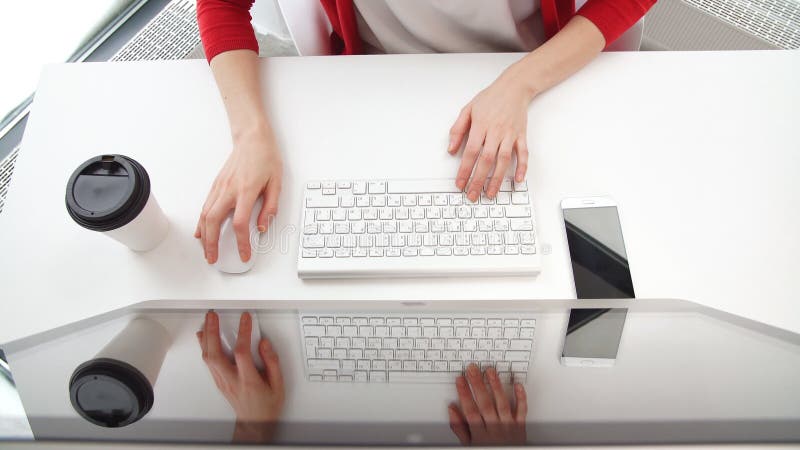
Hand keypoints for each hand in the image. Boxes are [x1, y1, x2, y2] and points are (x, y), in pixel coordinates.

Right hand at [195, 126, 281, 263]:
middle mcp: (229, 191)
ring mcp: (220, 188)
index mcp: (246, 192)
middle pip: (214, 223)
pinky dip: (200, 222)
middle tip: (213, 259)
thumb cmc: (266, 158)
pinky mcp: (216, 185)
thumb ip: (270, 207)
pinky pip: (205, 207)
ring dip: (203, 236)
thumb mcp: (276, 183)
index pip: (240, 224)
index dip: (242, 243)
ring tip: (206, 250)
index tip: (244, 255)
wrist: (252, 138)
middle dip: (212, 244)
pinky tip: (200, 231)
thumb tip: (262, 227)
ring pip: (205, 216)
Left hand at [197, 312, 284, 424]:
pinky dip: (205, 347)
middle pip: (215, 354)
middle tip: (213, 316)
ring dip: (206, 338)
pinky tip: (204, 338)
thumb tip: (264, 344)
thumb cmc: (267, 405)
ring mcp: (222, 382)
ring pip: (208, 358)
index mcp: (248, 381)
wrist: (255, 422)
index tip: (245, 319)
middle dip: (213, 332)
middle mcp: (231, 381)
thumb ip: (272, 362)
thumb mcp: (278, 384)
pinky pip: (208, 362)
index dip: (243, 333)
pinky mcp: (219, 381)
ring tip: (207, 322)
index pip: (241, 353)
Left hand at [448, 64, 533, 202]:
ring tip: (490, 194)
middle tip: (472, 195)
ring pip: (504, 160)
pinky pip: (523, 153)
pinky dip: (522, 167)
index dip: (464, 170)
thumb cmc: (491, 98)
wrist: (514, 87)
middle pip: (486, 160)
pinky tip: (518, 180)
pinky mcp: (522, 135)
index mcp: (481, 125)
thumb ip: (457, 129)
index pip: (471, 152)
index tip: (459, 183)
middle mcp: (496, 131)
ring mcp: (510, 134)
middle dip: (478, 180)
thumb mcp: (468, 109)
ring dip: (497, 180)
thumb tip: (450, 149)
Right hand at [448, 364, 527, 445]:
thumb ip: (460, 428)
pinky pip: (522, 410)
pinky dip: (521, 397)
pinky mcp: (520, 426)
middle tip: (472, 369)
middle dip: (477, 385)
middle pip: (484, 404)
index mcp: (480, 433)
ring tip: (490, 371)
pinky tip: (518, 385)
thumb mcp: (469, 444)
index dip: (464, 394)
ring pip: (502, 403)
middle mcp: (494, 428)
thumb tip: (452, 411)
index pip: (470, 410)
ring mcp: (508, 426)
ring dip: (496, 386)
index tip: (460, 380)